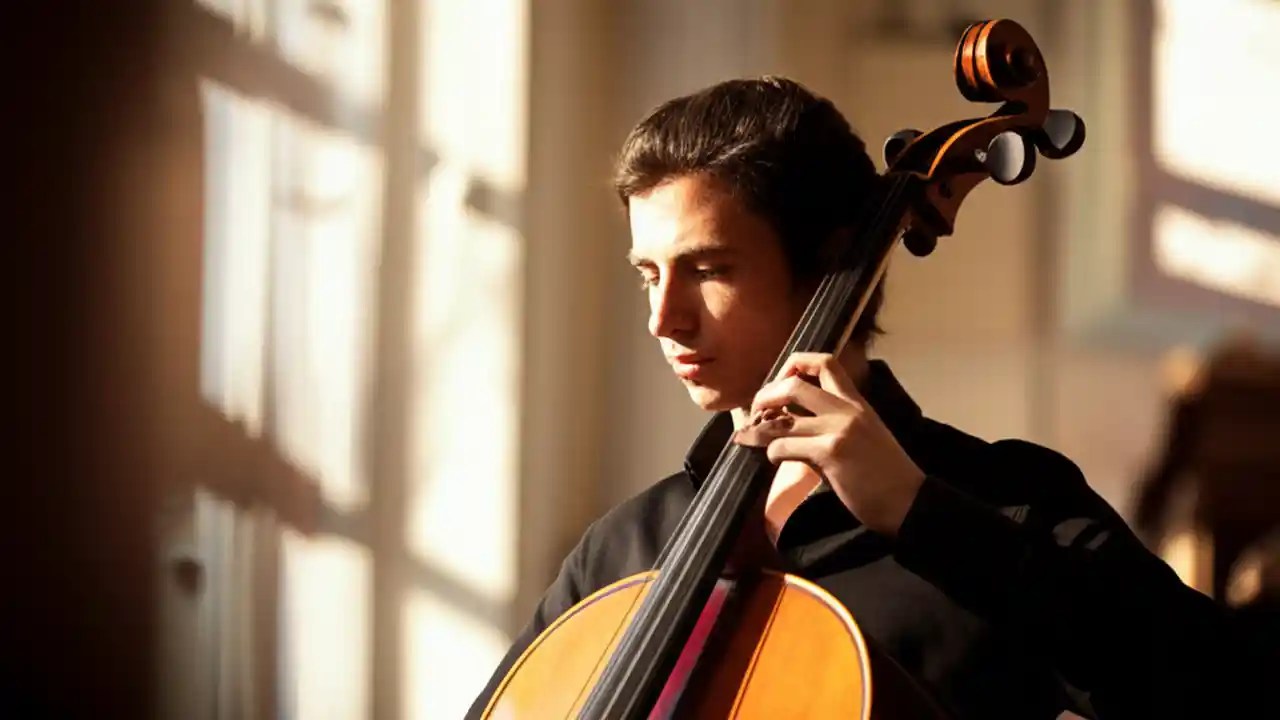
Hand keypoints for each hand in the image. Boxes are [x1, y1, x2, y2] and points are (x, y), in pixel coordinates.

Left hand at [733, 352, 924, 536]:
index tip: (780, 382)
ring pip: (781, 419)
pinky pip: (784, 446)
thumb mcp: (864, 436)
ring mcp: (838, 430)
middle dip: (765, 396)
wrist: (910, 502)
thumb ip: (833, 424)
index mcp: (856, 402)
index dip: (794, 365)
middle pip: (793, 384)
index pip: (825, 362)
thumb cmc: (886, 474)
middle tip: (756, 413)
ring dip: (758, 430)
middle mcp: (846, 410)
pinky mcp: (831, 454)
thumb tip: (793, 424)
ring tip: (747, 438)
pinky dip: (772, 453)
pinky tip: (775, 460)